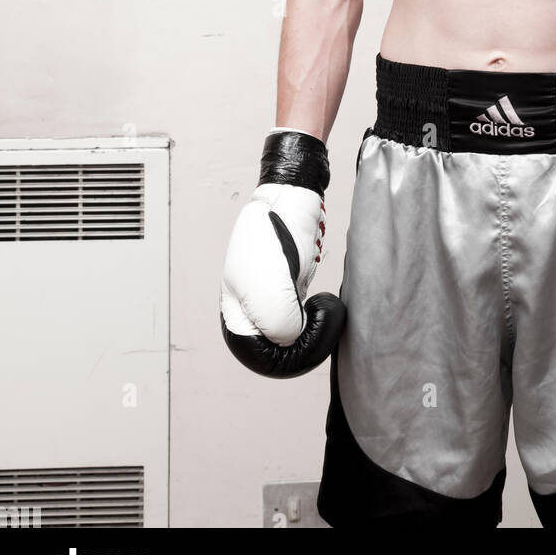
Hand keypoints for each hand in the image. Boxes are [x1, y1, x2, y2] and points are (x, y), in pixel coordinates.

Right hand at [220, 129, 345, 377]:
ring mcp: (272, 297)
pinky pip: (303, 315)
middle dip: (300, 340)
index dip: (282, 354)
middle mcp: (251, 308)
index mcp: (235, 311)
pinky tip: (321, 303)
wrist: (292, 199)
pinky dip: (317, 315)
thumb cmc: (274, 236)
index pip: (256, 355)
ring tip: (318, 310)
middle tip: (314, 322)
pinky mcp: (291, 286)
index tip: (301, 333)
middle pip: (276, 347)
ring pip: (292, 333)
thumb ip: (279, 326)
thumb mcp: (270, 290)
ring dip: (310, 328)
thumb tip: (295, 338)